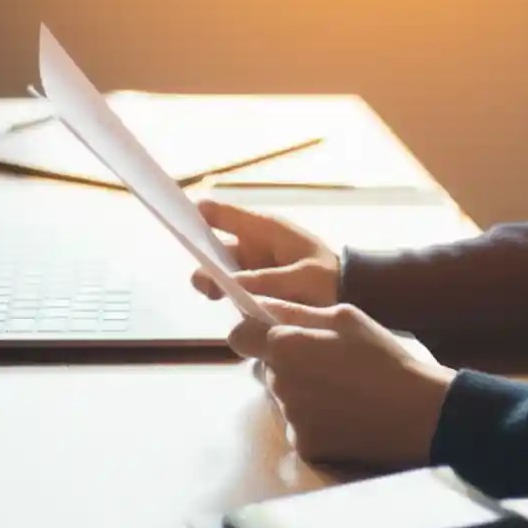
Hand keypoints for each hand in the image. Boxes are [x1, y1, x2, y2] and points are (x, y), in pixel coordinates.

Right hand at [191, 199, 339, 305]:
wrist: (349, 296)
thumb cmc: (330, 276)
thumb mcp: (304, 276)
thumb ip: (269, 279)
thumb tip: (231, 284)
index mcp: (262, 229)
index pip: (219, 214)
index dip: (195, 215)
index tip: (177, 222)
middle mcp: (250, 247)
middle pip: (211, 251)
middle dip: (205, 266)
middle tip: (208, 284)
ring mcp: (249, 270)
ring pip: (217, 276)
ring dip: (215, 286)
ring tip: (218, 296)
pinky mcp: (251, 293)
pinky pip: (232, 296)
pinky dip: (232, 303)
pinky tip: (240, 313)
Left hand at [229, 298, 455, 468]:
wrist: (418, 412)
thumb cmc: (384, 357)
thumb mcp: (346, 318)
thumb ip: (297, 311)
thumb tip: (260, 305)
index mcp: (285, 346)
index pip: (239, 337)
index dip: (254, 334)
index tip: (276, 336)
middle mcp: (279, 383)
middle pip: (266, 370)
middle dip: (287, 365)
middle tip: (328, 364)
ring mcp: (290, 418)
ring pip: (283, 399)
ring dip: (302, 393)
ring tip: (344, 391)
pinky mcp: (304, 445)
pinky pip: (299, 427)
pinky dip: (315, 421)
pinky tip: (346, 415)